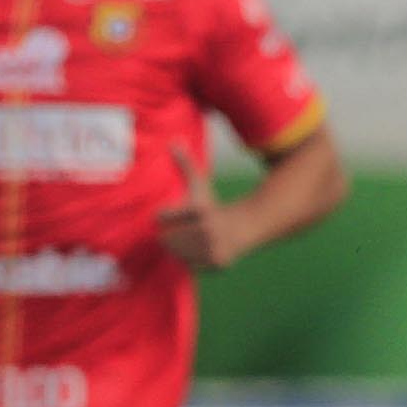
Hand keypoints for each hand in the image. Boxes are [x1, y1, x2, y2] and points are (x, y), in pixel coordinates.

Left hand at [155, 144, 245, 270]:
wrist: (245, 226)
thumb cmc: (213, 205)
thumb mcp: (199, 184)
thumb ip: (185, 164)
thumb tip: (173, 140)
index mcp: (200, 208)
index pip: (161, 217)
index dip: (165, 215)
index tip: (172, 212)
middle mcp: (208, 229)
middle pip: (166, 238)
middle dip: (171, 234)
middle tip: (186, 228)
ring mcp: (214, 247)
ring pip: (175, 253)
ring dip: (179, 248)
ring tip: (192, 238)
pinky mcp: (218, 262)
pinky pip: (188, 265)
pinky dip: (190, 260)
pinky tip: (201, 250)